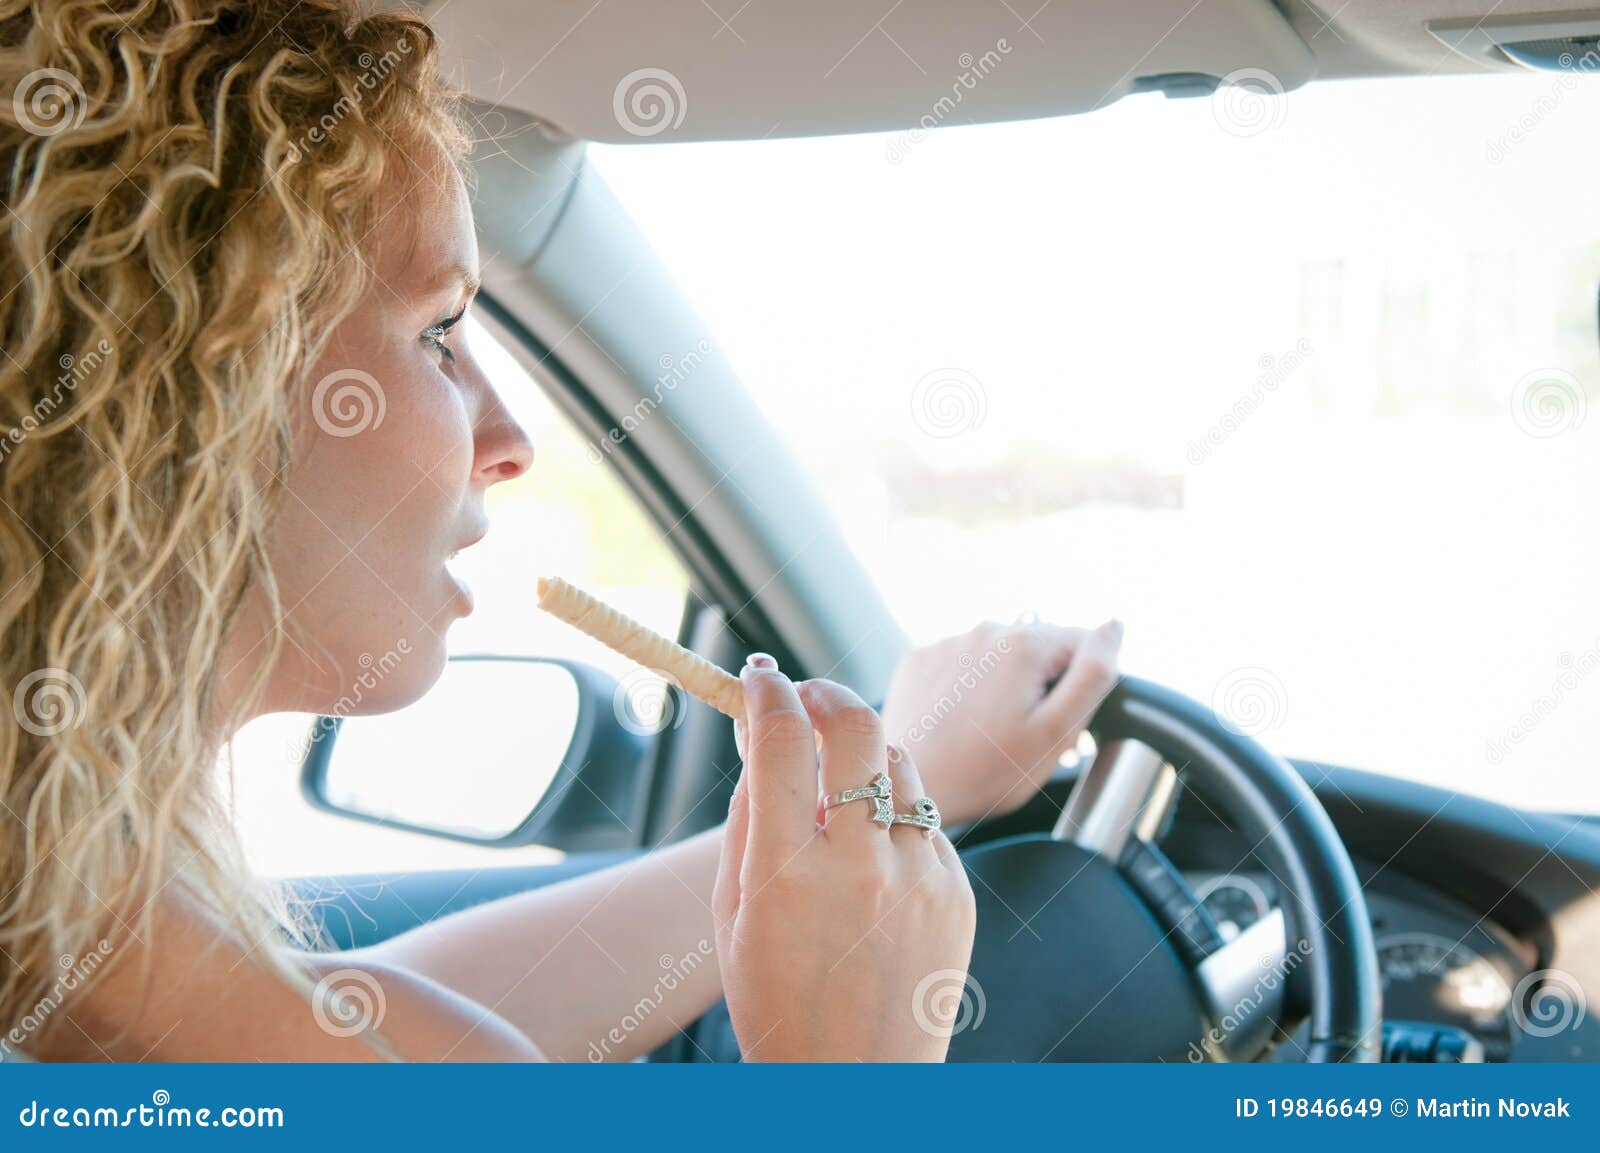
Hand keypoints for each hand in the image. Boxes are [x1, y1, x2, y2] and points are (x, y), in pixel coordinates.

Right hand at [713, 658, 975, 1061]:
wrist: (855, 1085)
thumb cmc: (778, 1001)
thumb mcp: (733, 914)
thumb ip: (745, 819)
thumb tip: (760, 738)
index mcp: (787, 874)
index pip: (783, 740)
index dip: (768, 691)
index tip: (759, 675)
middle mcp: (861, 867)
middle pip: (857, 728)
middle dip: (826, 695)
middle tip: (806, 696)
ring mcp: (920, 879)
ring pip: (900, 765)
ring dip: (865, 753)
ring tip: (839, 777)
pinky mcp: (958, 893)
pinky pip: (928, 821)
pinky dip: (897, 816)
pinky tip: (874, 850)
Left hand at [880, 618, 1123, 824]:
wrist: (910, 785)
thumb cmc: (987, 771)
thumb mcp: (1056, 732)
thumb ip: (1094, 674)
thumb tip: (1113, 627)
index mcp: (1025, 643)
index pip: (1082, 644)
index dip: (1077, 686)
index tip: (1054, 720)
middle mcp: (985, 629)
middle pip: (1039, 648)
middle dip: (1041, 683)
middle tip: (1022, 733)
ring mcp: (948, 641)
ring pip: (1000, 655)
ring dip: (1005, 683)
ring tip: (987, 730)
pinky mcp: (920, 657)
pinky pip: (962, 662)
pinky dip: (969, 685)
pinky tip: (959, 720)